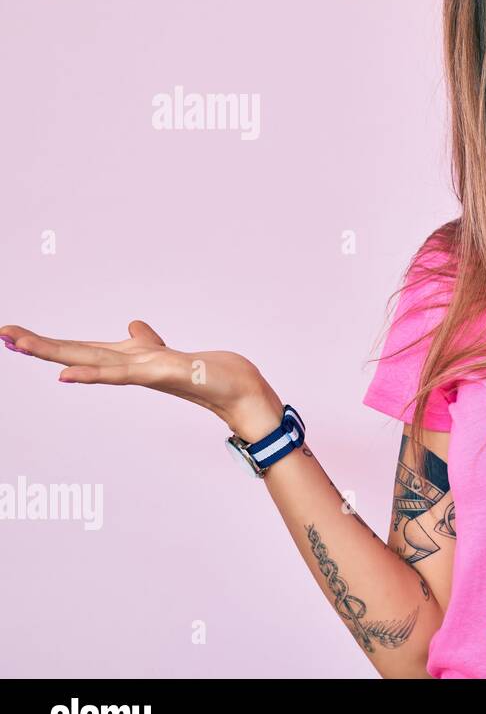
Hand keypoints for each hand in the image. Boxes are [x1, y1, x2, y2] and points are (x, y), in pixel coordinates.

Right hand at [1, 319, 278, 437]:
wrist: (234, 387)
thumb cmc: (200, 372)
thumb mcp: (164, 351)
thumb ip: (145, 341)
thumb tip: (133, 326)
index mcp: (123, 358)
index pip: (78, 348)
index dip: (47, 342)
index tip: (12, 333)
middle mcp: (126, 367)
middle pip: (75, 353)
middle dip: (38, 345)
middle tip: (3, 334)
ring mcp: (140, 372)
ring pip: (90, 362)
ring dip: (55, 355)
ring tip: (21, 345)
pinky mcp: (159, 374)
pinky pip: (119, 374)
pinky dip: (91, 374)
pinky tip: (66, 375)